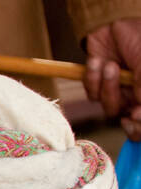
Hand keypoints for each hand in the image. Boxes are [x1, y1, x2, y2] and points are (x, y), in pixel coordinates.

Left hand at [84, 18, 140, 141]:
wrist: (116, 23)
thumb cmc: (138, 40)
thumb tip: (140, 108)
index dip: (139, 124)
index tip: (134, 116)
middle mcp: (133, 95)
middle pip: (126, 119)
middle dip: (121, 105)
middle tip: (122, 102)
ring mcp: (116, 91)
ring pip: (108, 107)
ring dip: (107, 87)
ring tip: (110, 65)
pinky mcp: (97, 85)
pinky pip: (92, 94)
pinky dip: (92, 79)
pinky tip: (97, 62)